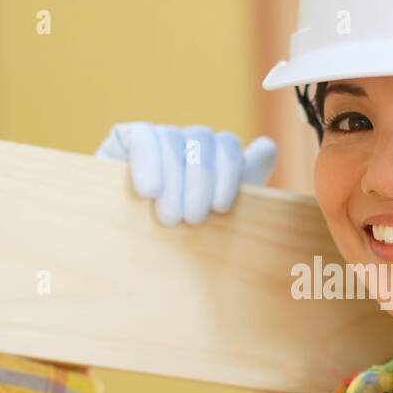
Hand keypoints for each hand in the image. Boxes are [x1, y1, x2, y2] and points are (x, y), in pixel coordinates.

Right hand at [95, 122, 275, 225]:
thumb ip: (245, 182)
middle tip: (193, 219)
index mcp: (212, 158)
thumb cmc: (179, 240)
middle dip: (201, 180)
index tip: (222, 208)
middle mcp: (185, 143)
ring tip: (170, 217)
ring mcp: (156, 139)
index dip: (231, 172)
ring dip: (174, 178)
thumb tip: (268, 148)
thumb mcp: (214, 218)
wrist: (124, 256)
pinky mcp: (124, 140)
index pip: (229, 145)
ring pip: (173, 138)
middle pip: (204, 139)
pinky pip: (142, 136)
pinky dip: (147, 160)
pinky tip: (149, 190)